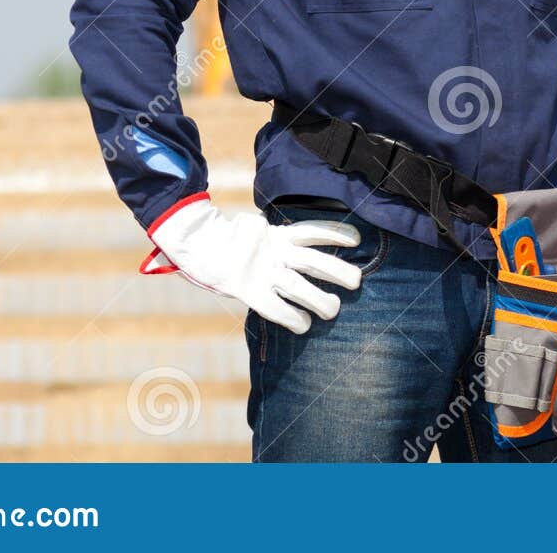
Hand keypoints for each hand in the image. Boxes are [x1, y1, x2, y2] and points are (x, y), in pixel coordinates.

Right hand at [142, 197, 362, 332]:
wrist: (198, 245)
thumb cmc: (235, 242)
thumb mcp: (262, 233)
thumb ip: (283, 240)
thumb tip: (314, 245)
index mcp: (278, 234)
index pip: (313, 231)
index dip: (336, 234)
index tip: (358, 238)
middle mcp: (274, 252)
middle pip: (313, 261)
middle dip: (337, 271)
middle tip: (357, 281)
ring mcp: (262, 272)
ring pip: (298, 287)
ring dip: (319, 300)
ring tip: (334, 309)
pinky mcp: (248, 291)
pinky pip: (276, 309)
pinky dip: (293, 318)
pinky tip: (304, 325)